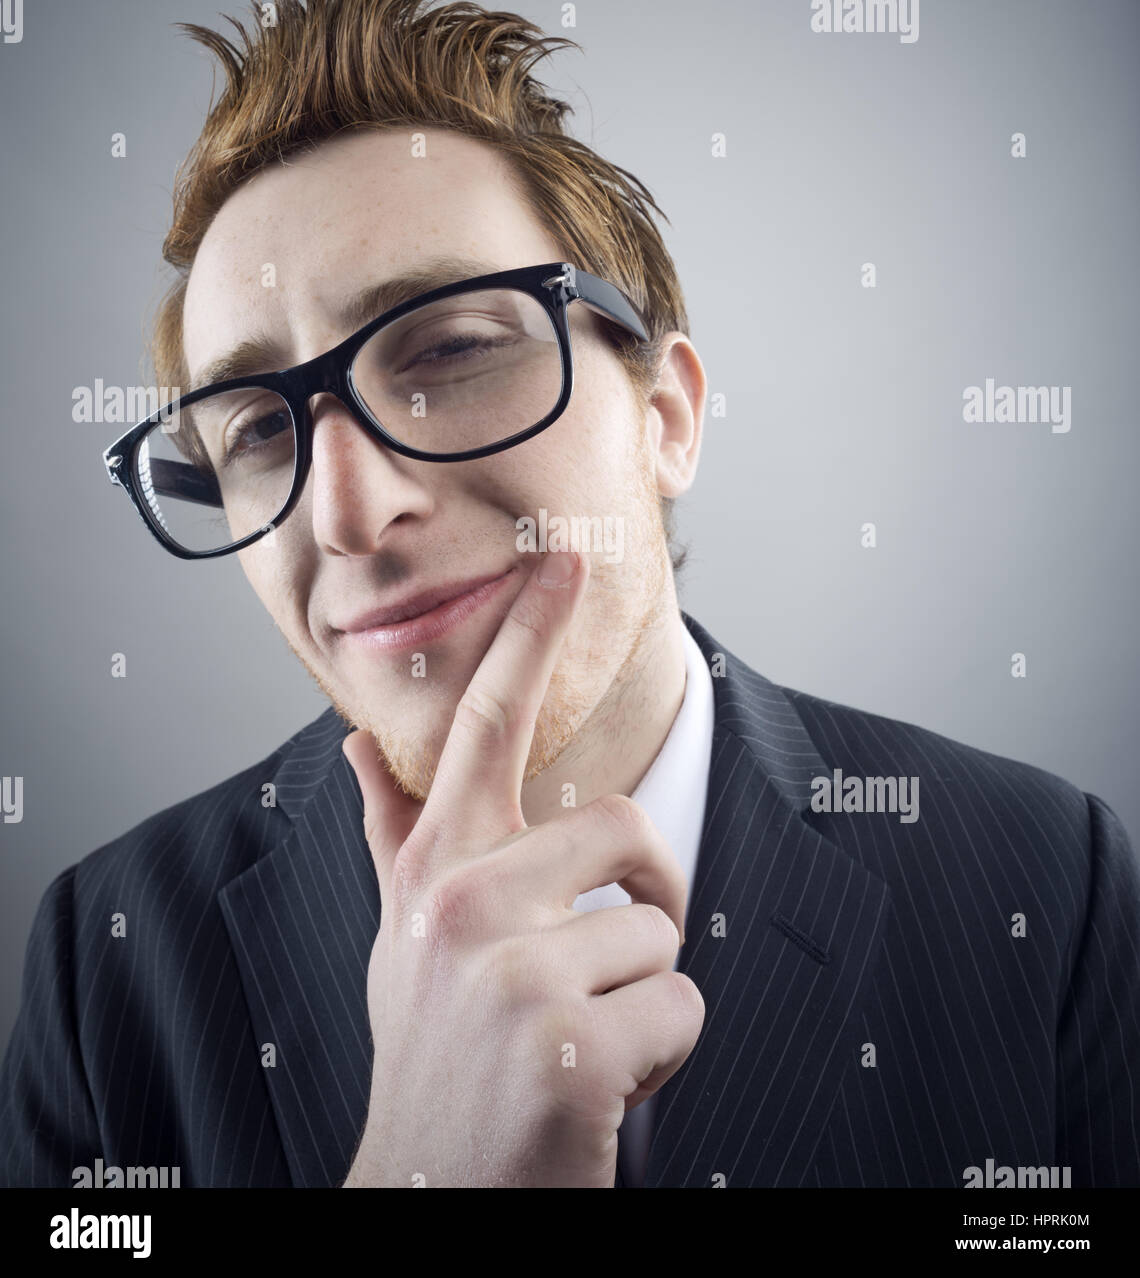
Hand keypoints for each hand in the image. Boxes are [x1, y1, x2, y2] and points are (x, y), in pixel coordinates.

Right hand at [341, 549, 703, 1187]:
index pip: (485, 728)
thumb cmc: (433, 1053)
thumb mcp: (401, 941)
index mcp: (437, 872)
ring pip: (662, 933)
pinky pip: (682, 1006)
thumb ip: (393, 838)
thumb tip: (357, 745)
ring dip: (641, 999)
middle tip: (596, 970)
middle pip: (627, 833)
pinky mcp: (568, 1049)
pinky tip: (597, 1092)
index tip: (560, 563)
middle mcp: (462, 907)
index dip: (524, 636)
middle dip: (641, 906)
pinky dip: (661, 1055)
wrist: (430, 1194)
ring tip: (576, 1044)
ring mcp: (512, 976)